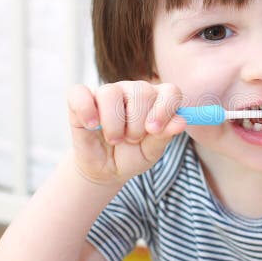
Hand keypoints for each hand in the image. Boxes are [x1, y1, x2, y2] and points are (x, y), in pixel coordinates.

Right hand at [66, 81, 186, 186]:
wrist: (106, 169)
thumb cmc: (133, 156)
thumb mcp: (152, 151)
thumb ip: (165, 135)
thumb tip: (181, 122)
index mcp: (157, 100)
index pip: (170, 91)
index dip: (165, 109)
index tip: (154, 130)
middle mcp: (134, 91)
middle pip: (142, 92)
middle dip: (137, 124)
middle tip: (131, 140)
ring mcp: (109, 92)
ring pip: (111, 93)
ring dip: (114, 124)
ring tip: (115, 139)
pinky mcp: (82, 99)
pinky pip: (80, 93)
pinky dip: (86, 111)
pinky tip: (92, 126)